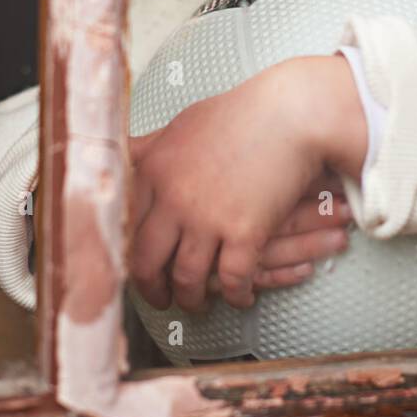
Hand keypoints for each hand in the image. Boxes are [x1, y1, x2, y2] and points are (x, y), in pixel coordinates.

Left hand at [129, 55, 366, 312]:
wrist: (291, 113)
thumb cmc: (241, 113)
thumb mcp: (182, 123)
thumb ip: (151, 147)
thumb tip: (126, 155)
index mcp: (153, 171)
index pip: (125, 230)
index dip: (130, 256)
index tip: (139, 267)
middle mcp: (173, 198)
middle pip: (147, 263)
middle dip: (152, 289)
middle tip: (161, 298)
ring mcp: (208, 218)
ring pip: (187, 279)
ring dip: (193, 299)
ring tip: (199, 303)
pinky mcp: (244, 232)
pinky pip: (233, 280)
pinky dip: (236, 295)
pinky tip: (241, 297)